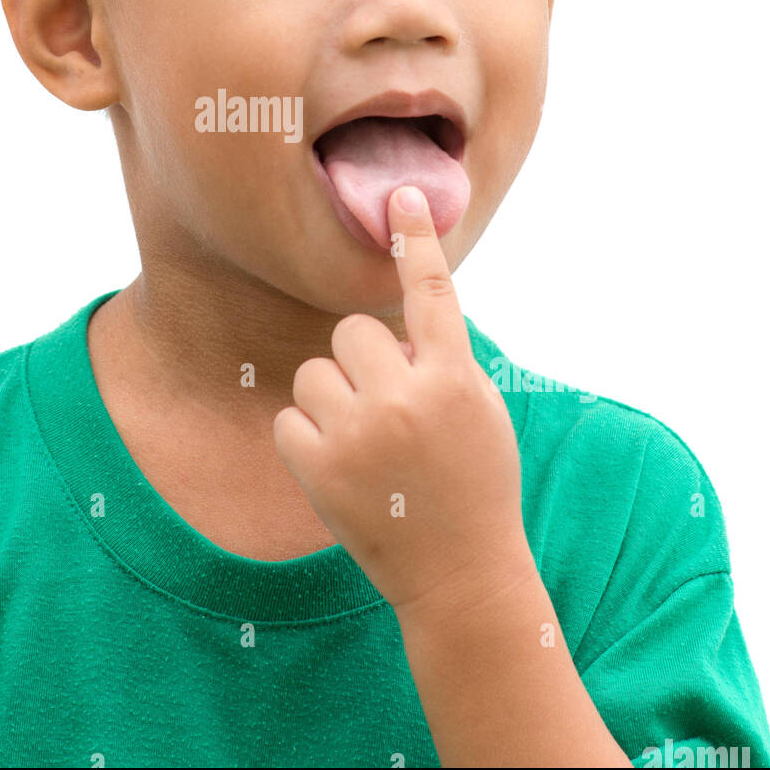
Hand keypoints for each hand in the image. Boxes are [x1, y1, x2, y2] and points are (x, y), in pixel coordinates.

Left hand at [274, 185, 533, 615]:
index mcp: (455, 379)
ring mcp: (361, 434)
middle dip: (363, 361)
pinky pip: (290, 419)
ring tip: (366, 444)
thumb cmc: (474, 484)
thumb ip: (443, 360)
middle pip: (353, 331)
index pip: (432, 293)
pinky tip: (340, 469)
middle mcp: (407, 399)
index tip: (401, 195)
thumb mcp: (480, 412)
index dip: (416, 241)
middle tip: (387, 407)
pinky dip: (308, 439)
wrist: (460, 574)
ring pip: (315, 372)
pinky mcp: (321, 469)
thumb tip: (393, 326)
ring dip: (333, 398)